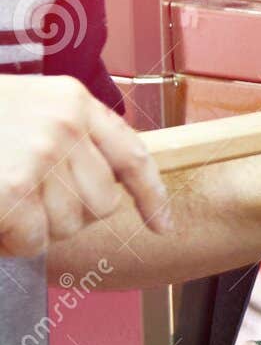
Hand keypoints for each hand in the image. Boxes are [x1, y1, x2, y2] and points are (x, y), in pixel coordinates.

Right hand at [0, 75, 170, 256]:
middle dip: (69, 216)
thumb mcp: (26, 107)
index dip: (151, 196)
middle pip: (102, 203)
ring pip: (68, 225)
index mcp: (72, 101)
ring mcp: (41, 156)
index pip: (133, 154)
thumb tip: (102, 191)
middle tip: (27, 206)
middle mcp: (66, 125)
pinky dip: (11, 243)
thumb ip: (66, 137)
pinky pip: (33, 240)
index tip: (162, 226)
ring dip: (35, 230)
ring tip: (5, 205)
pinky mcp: (13, 189)